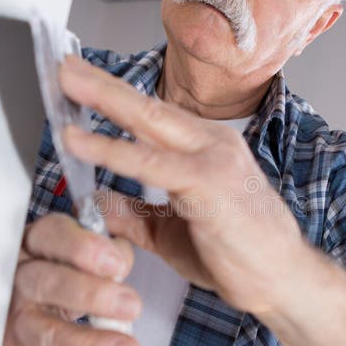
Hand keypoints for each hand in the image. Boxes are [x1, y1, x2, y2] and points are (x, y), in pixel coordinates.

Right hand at [2, 213, 140, 345]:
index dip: (83, 250)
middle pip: (46, 284)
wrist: (30, 293)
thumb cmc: (70, 264)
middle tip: (132, 306)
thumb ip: (109, 252)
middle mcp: (19, 278)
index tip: (116, 264)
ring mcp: (15, 318)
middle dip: (91, 296)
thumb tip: (120, 266)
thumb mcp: (90, 247)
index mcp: (36, 242)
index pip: (52, 237)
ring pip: (45, 334)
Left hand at [59, 55, 304, 316]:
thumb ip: (136, 215)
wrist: (283, 281)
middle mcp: (212, 144)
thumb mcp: (172, 233)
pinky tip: (79, 142)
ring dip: (102, 100)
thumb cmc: (238, 254)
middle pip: (147, 106)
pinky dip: (111, 151)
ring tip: (64, 83)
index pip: (151, 116)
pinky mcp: (210, 183)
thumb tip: (98, 202)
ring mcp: (214, 159)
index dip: (111, 99)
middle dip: (100, 84)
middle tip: (62, 63)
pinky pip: (150, 164)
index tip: (77, 84)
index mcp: (206, 149)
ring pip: (147, 122)